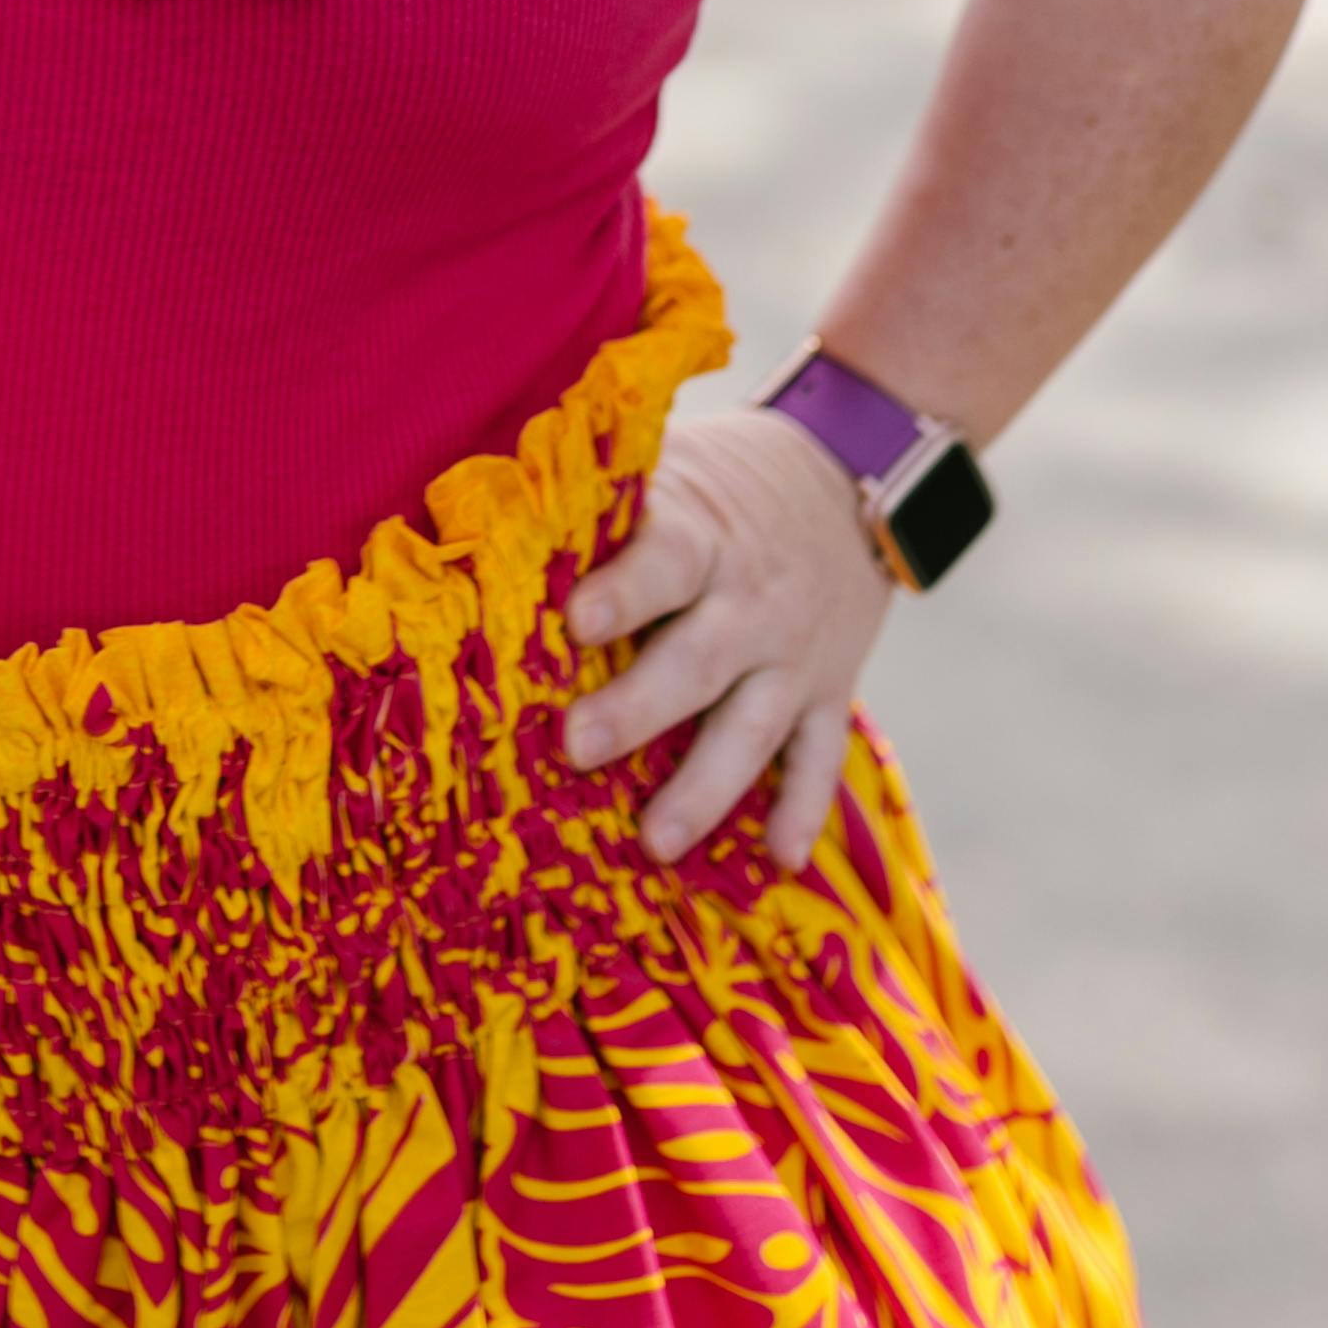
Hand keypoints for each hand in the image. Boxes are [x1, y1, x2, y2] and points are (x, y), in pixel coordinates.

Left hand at [562, 405, 890, 870]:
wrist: (847, 476)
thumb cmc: (721, 482)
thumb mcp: (670, 466)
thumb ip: (600, 505)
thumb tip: (480, 517)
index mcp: (702, 535)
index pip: (665, 559)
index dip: (623, 590)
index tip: (575, 622)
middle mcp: (752, 600)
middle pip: (698, 659)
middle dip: (639, 709)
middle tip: (577, 749)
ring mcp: (796, 653)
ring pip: (754, 725)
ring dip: (707, 787)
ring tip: (655, 843)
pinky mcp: (830, 689)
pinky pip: (820, 755)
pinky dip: (805, 808)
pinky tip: (783, 861)